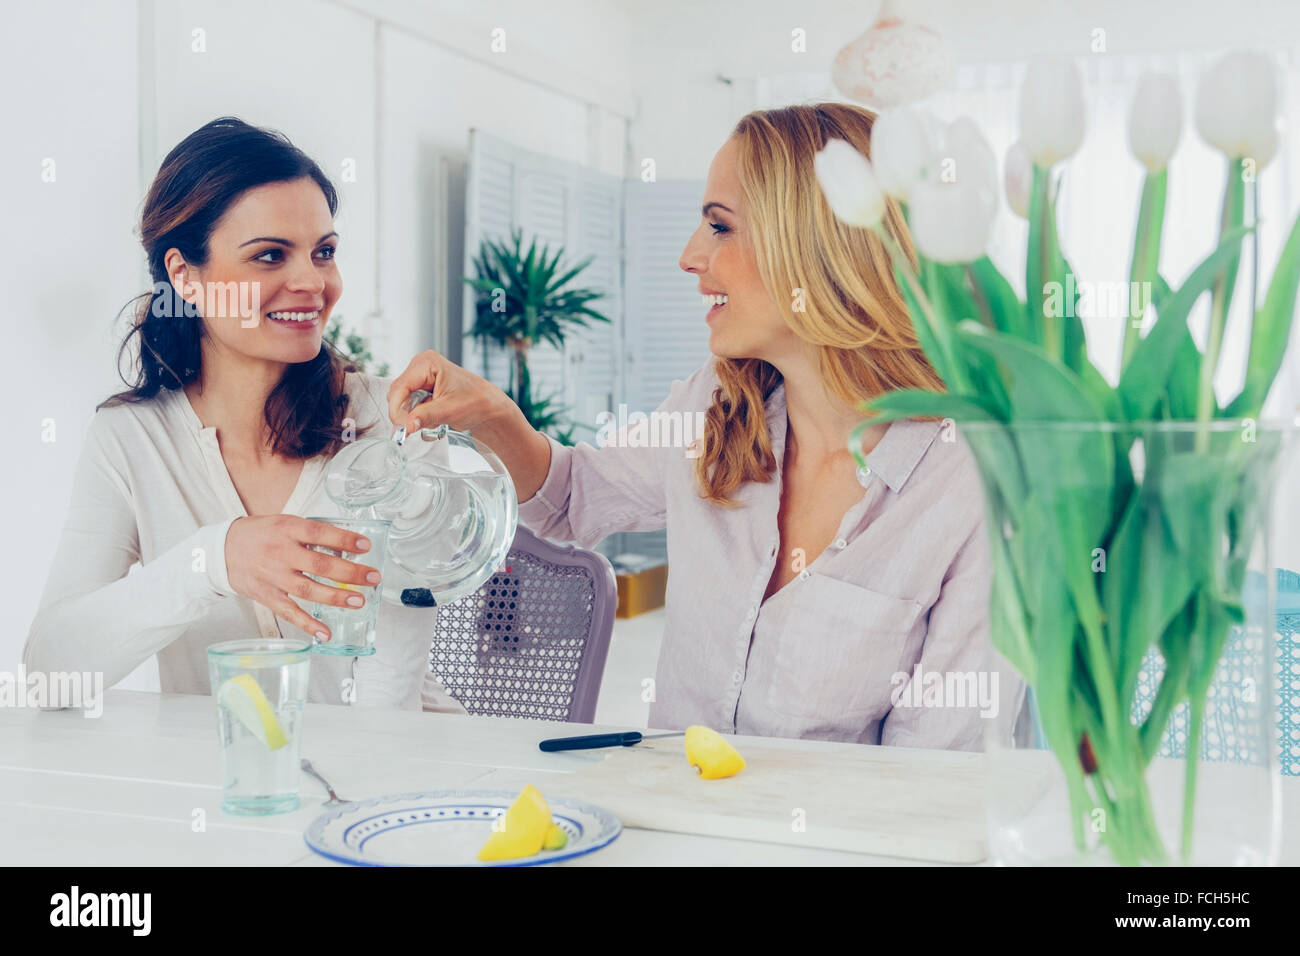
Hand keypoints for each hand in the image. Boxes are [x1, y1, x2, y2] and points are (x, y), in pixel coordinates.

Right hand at [224, 515, 379, 641]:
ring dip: (335, 597)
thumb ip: (311, 533)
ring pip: (308, 590)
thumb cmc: (260, 534)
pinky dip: (308, 624)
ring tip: (358, 601)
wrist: (221, 550)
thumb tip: (347, 545)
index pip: (320, 533)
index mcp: (287, 529)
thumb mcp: (284, 522)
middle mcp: (281, 553)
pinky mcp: (267, 596)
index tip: (366, 546)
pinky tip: (326, 633)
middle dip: (350, 573)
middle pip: (319, 565)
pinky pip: (289, 612)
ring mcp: (273, 577)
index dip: (344, 540)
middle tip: (373, 577)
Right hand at [386, 348, 513, 435]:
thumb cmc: (476, 400)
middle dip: (407, 413)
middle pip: (398, 394)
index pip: (400, 386)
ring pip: (402, 402)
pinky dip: (419, 415)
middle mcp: (420, 367)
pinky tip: (434, 416)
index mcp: (426, 363)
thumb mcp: (449, 410)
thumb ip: (426, 416)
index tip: (401, 427)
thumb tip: (407, 425)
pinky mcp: (421, 389)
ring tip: (435, 418)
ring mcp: (420, 378)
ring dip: (415, 415)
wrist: (487, 406)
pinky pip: (409, 406)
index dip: (397, 408)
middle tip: (420, 426)